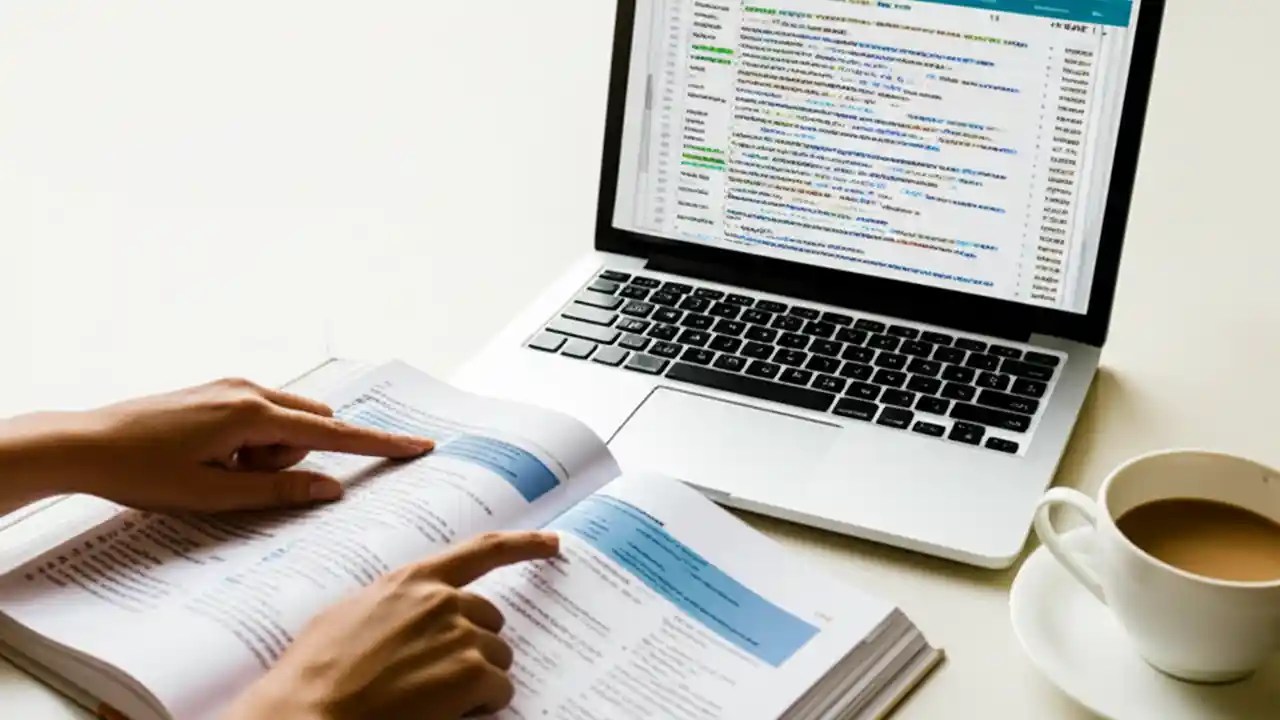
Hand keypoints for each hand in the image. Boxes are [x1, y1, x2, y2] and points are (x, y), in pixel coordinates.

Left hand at [0, 377, 433, 512]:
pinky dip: (253, 440)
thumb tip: (331, 489)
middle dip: (294, 457)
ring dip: (270, 451)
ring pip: (286, 421)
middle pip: (311, 425)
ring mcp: (233, 386)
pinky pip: (262, 415)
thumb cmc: (144, 472)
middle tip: (241, 479)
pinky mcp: (219, 390)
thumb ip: (279, 491)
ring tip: (217, 469)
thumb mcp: (214, 495)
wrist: (86, 444)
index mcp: (253, 414)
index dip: (379, 444)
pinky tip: (209, 455)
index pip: (334, 433)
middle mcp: (250, 390)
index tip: (419, 446)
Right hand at [223, 531, 559, 719]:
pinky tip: (446, 713)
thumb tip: (404, 615)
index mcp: (411, 582)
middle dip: (476, 648)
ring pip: (497, 659)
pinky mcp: (471, 673)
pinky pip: (499, 691)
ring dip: (477, 681)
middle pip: (491, 621)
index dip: (522, 545)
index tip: (552, 544)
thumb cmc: (313, 675)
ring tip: (431, 700)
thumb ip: (390, 606)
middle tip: (440, 678)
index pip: (480, 551)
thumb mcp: (346, 617)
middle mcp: (442, 601)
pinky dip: (482, 706)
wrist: (307, 713)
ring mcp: (460, 635)